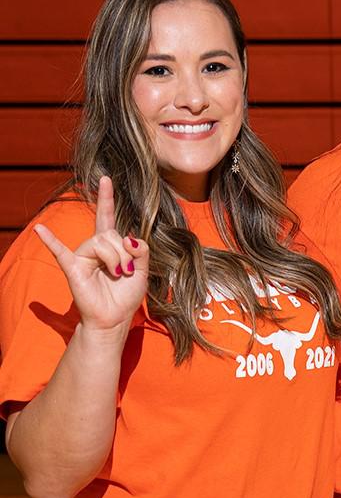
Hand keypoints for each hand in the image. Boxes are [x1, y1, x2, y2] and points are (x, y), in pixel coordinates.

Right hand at [34, 176, 147, 333]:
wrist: (114, 318)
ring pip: (102, 242)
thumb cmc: (125, 295)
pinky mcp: (73, 268)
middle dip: (125, 253)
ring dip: (116, 259)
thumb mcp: (142, 271)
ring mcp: (82, 256)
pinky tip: (40, 230)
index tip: (106, 179)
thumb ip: (141, 251)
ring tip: (116, 274)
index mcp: (111, 246)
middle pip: (112, 234)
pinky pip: (60, 251)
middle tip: (125, 271)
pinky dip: (50, 241)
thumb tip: (129, 238)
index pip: (107, 217)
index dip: (107, 198)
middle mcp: (95, 246)